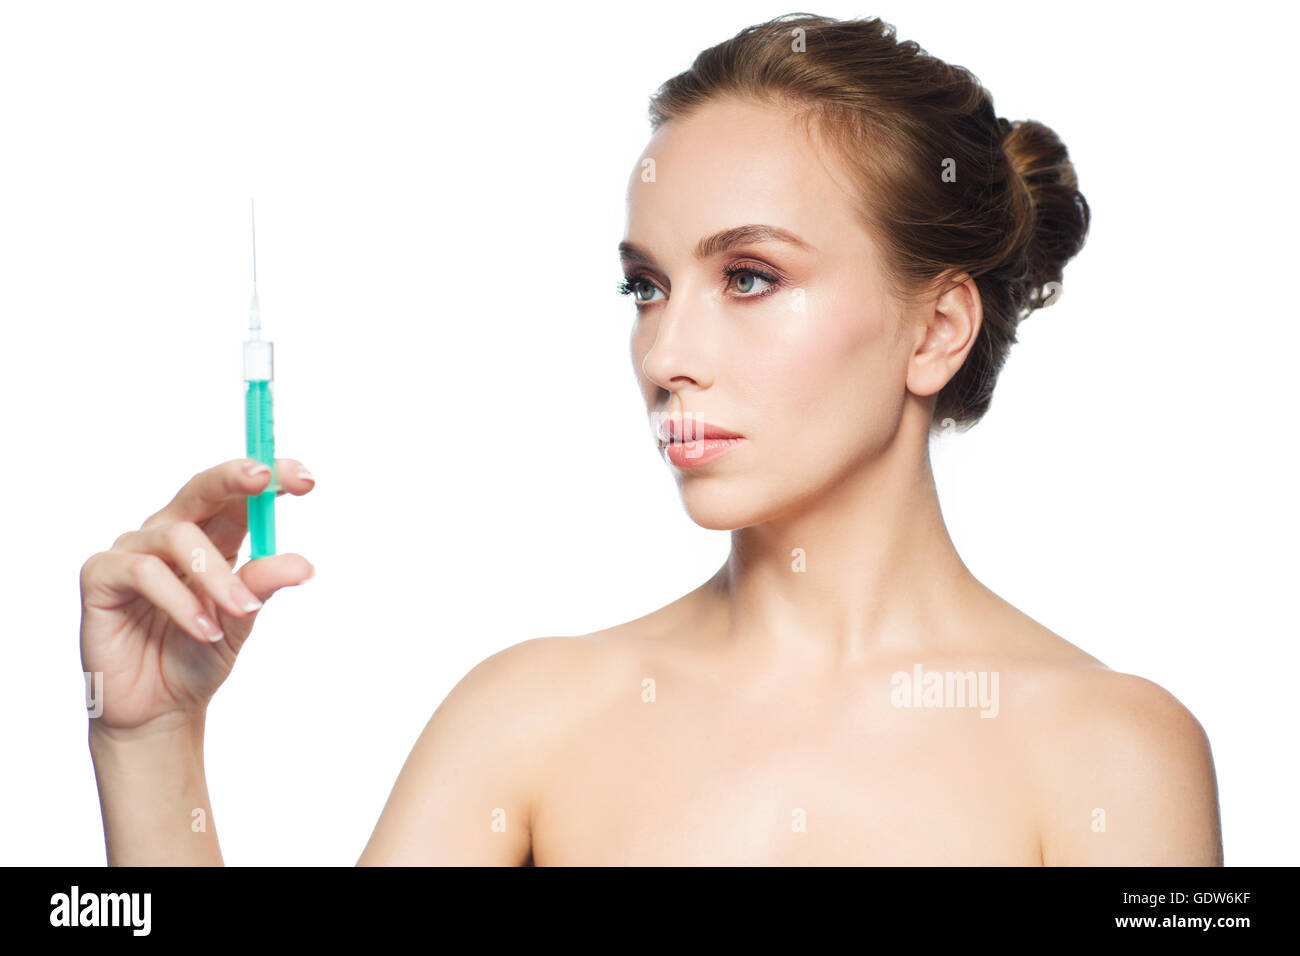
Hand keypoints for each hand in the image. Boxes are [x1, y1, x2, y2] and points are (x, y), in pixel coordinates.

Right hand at [79, 458, 314, 738]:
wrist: (158, 708)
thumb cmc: (198, 655)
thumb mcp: (242, 619)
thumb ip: (262, 586)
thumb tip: (303, 564)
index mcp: (211, 537)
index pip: (239, 496)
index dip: (269, 478)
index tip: (305, 478)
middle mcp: (169, 534)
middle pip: (201, 490)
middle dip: (234, 479)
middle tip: (264, 479)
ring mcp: (133, 551)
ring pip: (178, 536)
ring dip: (217, 575)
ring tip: (241, 611)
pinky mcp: (101, 576)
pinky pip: (143, 571)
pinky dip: (180, 601)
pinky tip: (203, 630)